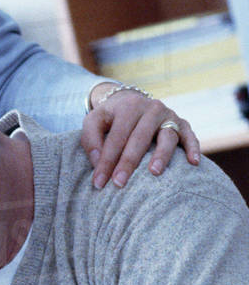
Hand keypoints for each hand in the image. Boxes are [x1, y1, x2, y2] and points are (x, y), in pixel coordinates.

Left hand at [82, 83, 199, 188]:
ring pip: (167, 136)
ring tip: (154, 172)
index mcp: (128, 106)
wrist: (131, 101)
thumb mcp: (93, 122)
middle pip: (139, 138)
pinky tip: (193, 162)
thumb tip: (98, 162)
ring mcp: (169, 115)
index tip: (99, 182)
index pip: (116, 137)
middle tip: (119, 184)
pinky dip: (193, 148)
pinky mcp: (182, 123)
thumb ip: (91, 140)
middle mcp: (150, 108)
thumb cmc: (110, 118)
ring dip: (161, 154)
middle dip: (128, 162)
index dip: (106, 160)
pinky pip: (190, 136)